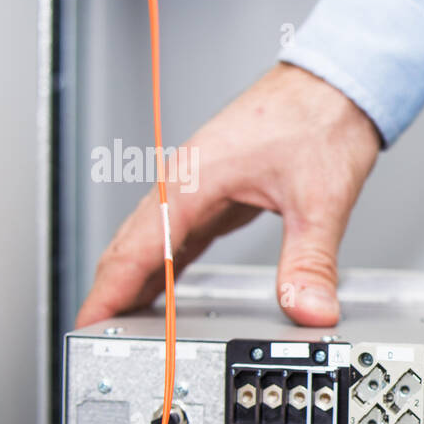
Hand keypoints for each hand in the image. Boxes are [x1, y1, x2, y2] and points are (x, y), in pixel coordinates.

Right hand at [75, 63, 379, 327]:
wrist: (335, 84)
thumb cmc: (320, 119)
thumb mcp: (319, 201)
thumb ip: (310, 262)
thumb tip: (308, 309)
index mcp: (193, 183)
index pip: (137, 251)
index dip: (109, 294)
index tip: (88, 326)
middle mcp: (186, 183)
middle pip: (132, 248)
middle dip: (112, 295)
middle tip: (98, 340)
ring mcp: (199, 186)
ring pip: (153, 242)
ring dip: (136, 283)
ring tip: (123, 326)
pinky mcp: (218, 190)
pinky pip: (180, 236)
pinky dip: (166, 267)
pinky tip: (165, 289)